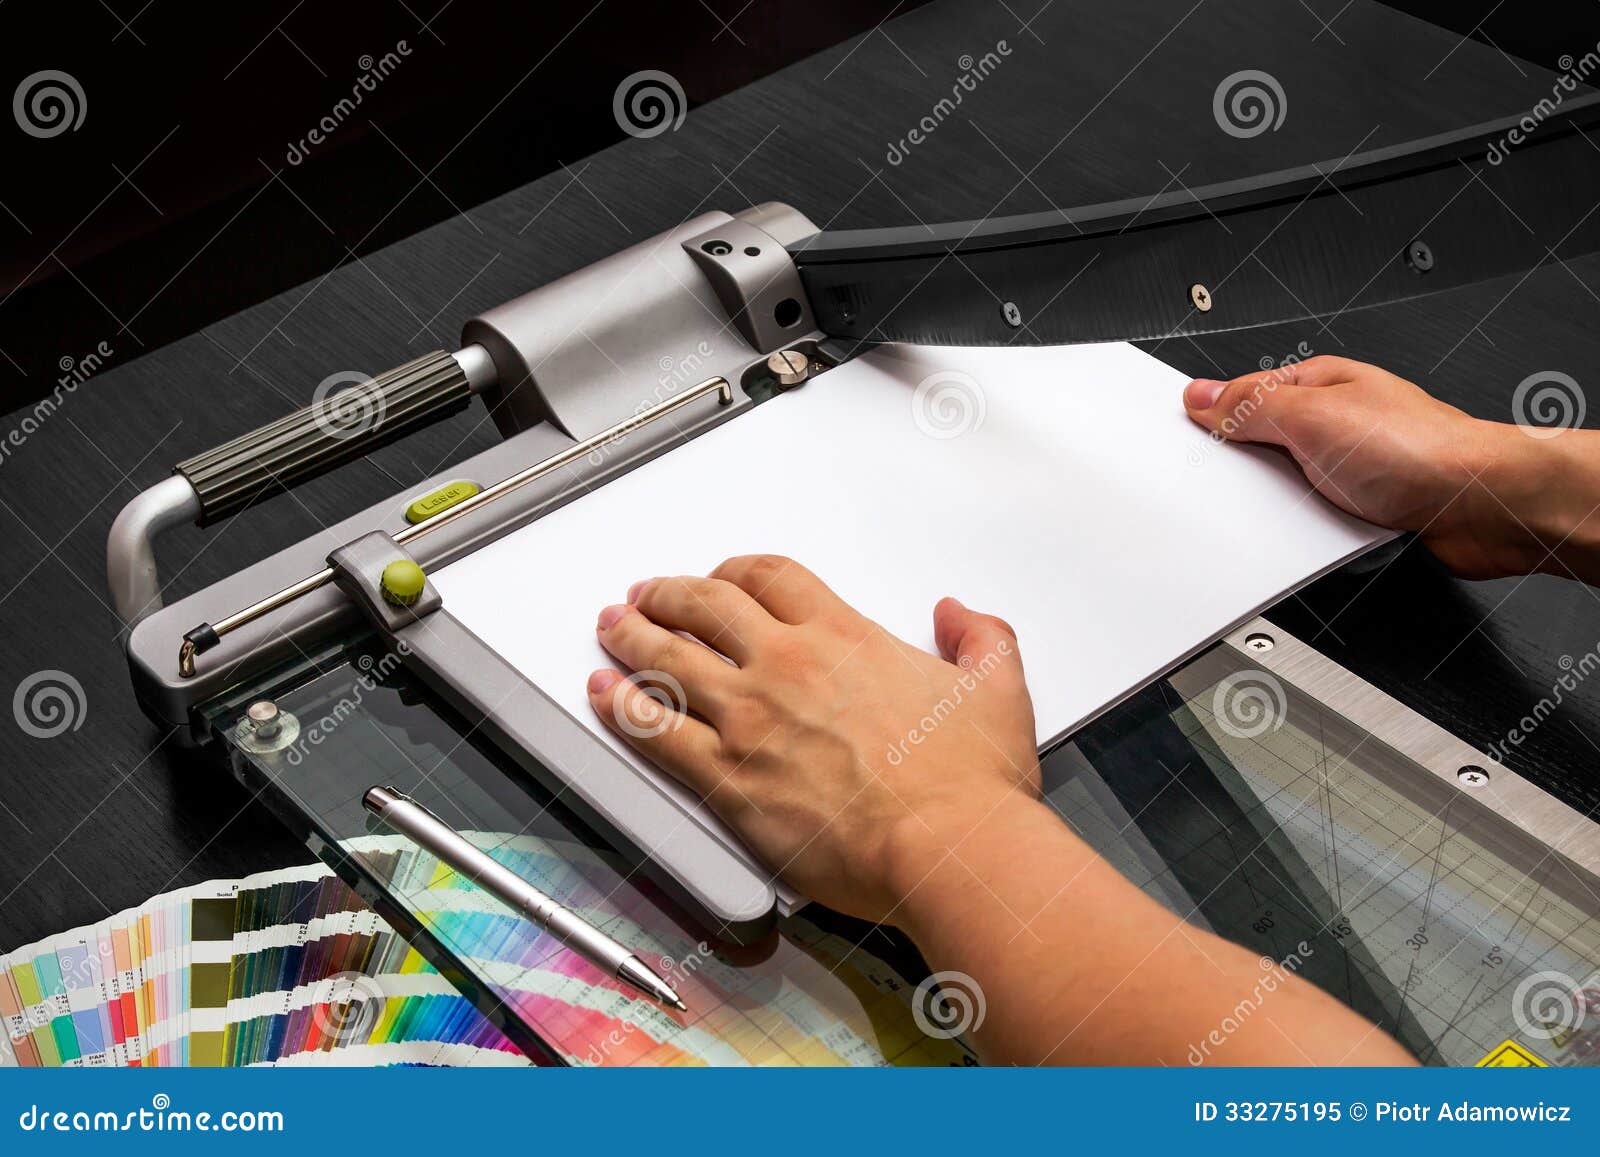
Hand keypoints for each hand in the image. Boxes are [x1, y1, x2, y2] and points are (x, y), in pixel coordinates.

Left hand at [584, 555, 1039, 923]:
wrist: (949, 846)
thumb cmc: (969, 782)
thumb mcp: (996, 687)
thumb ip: (979, 638)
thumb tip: (961, 615)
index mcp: (844, 637)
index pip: (770, 577)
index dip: (735, 570)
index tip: (721, 577)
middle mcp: (787, 666)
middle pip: (705, 606)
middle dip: (668, 594)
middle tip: (647, 594)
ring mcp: (751, 720)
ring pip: (668, 660)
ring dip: (632, 638)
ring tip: (611, 628)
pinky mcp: (729, 778)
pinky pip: (654, 732)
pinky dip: (621, 708)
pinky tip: (604, 694)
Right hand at [1182, 355, 1588, 579]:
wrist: (1484, 505)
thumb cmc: (1423, 448)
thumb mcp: (1313, 416)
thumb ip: (1251, 406)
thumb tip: (1202, 396)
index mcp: (1317, 385)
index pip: (1242, 395)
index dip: (1209, 418)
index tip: (1182, 440)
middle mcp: (1333, 423)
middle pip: (1258, 447)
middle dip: (1245, 471)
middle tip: (1240, 483)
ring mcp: (1348, 467)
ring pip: (1283, 489)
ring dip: (1283, 507)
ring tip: (1296, 507)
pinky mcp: (1360, 508)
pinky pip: (1311, 520)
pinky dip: (1308, 532)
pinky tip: (1316, 533)